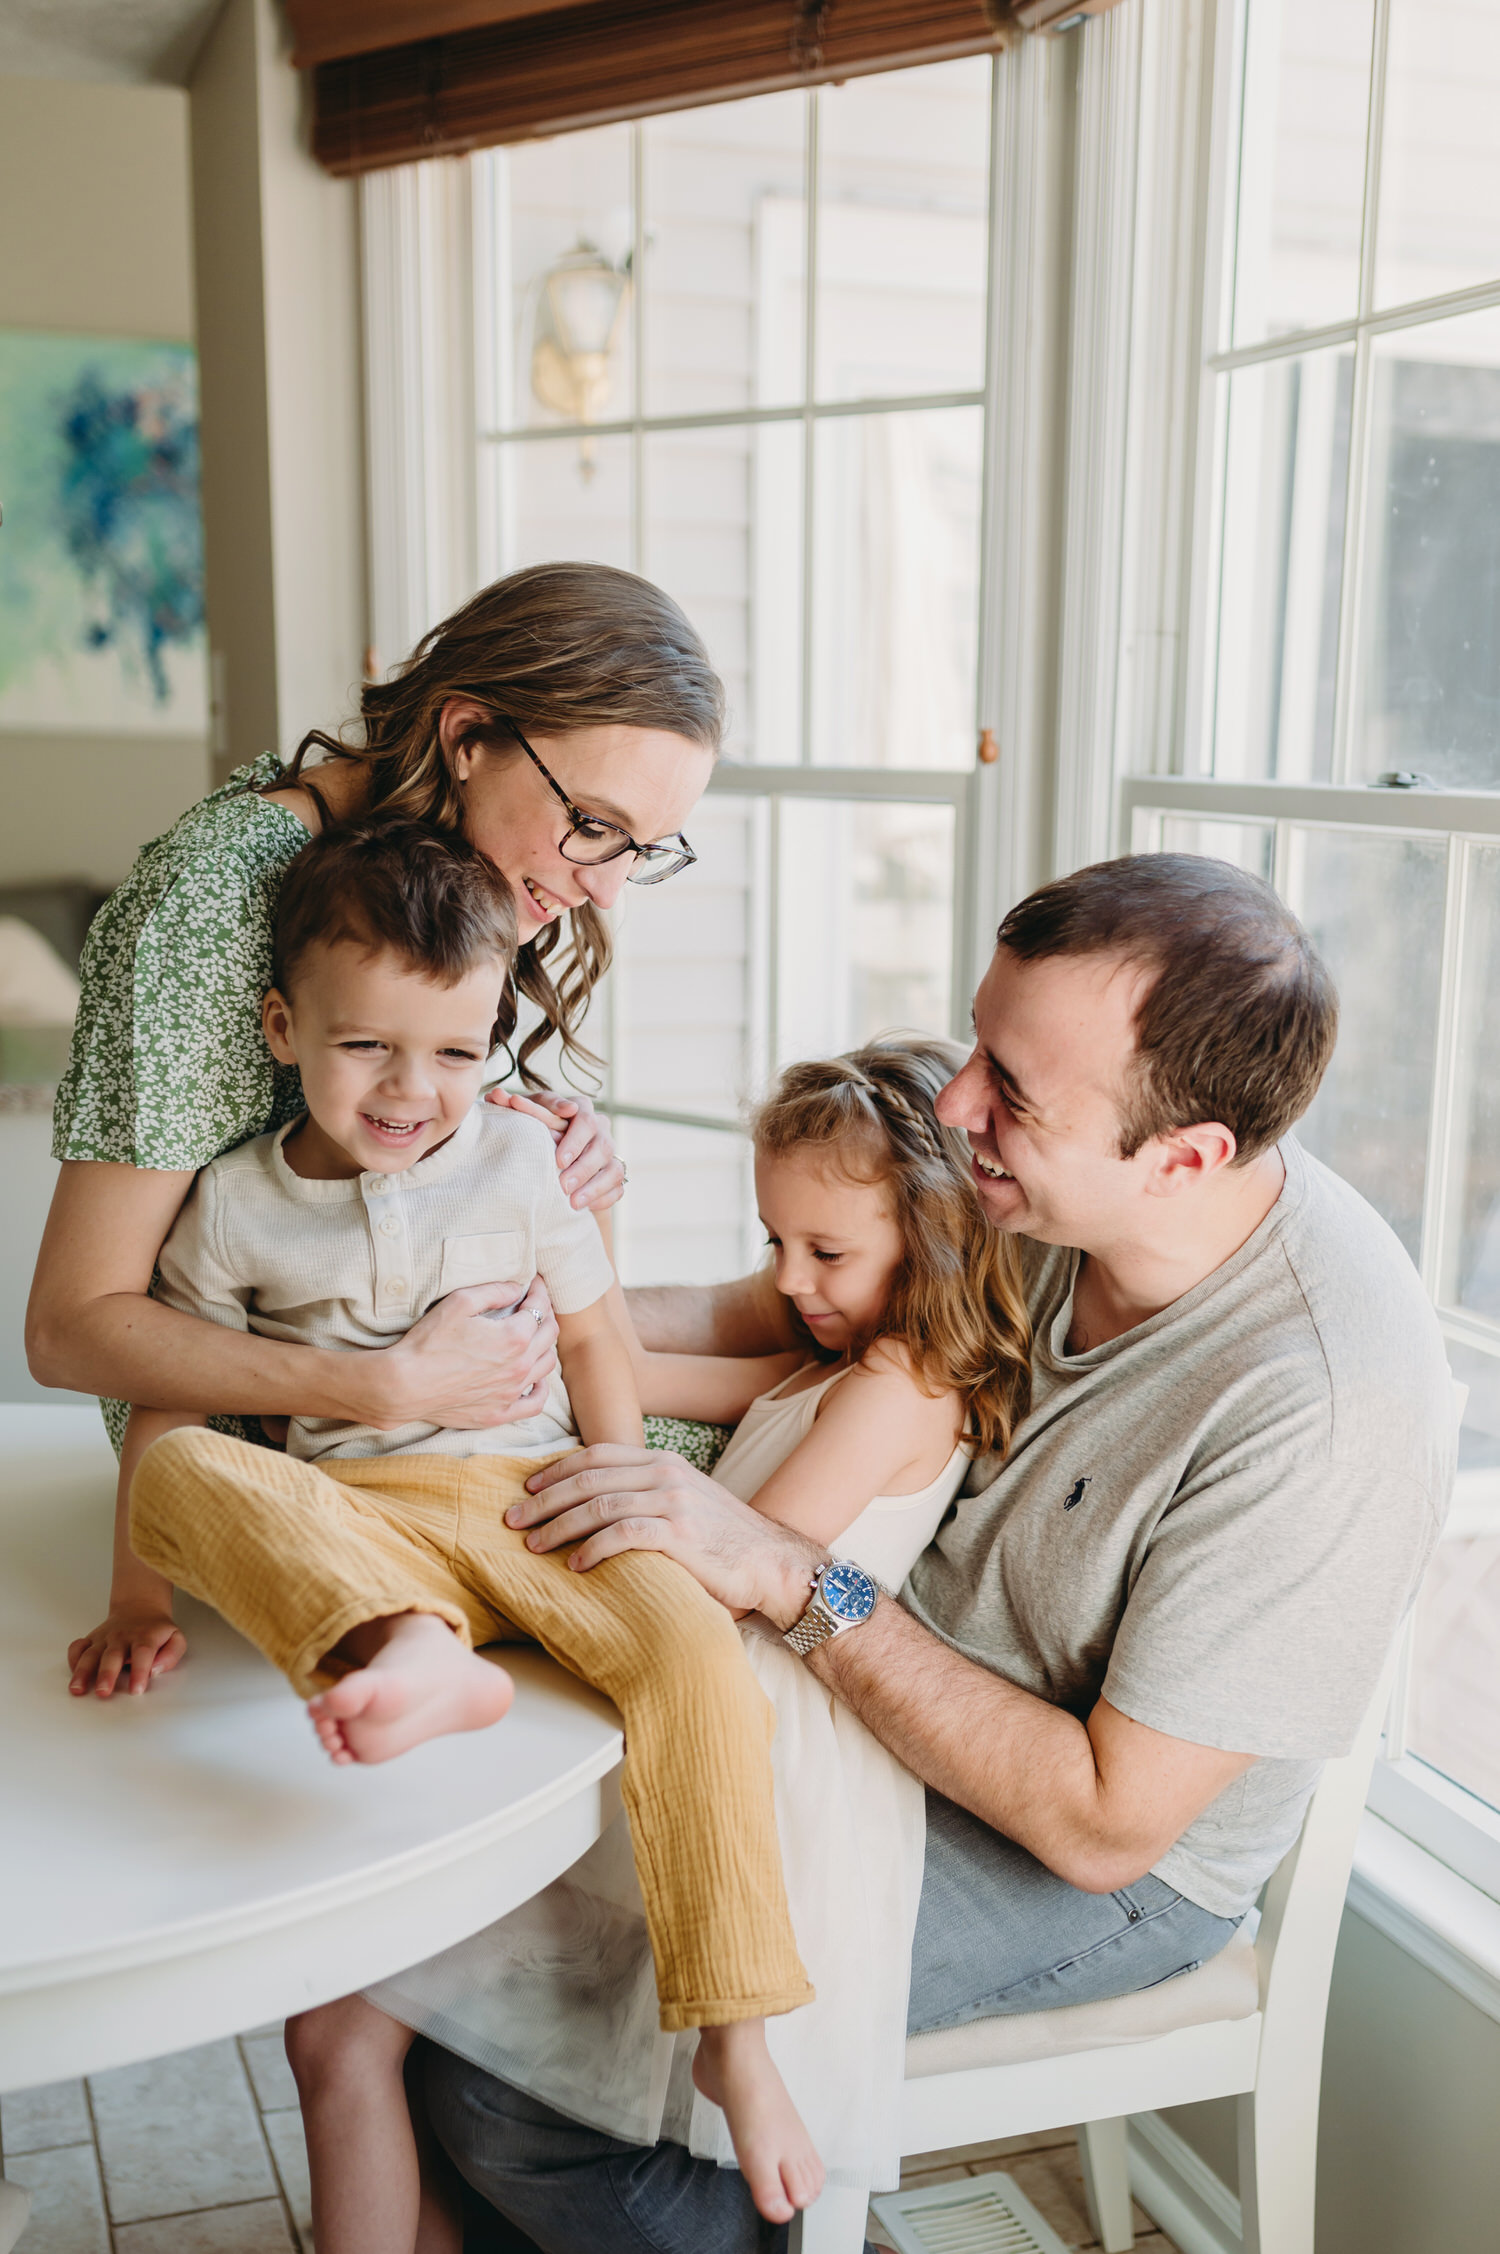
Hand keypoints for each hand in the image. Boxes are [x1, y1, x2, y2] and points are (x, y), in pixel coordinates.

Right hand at [68, 1602, 185, 1698]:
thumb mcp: (175, 1638)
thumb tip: (155, 1670)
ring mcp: (104, 1638)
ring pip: (91, 1653)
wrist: (140, 1608)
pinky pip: (78, 1647)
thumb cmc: (157, 1630)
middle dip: (107, 1674)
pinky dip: (73, 1659)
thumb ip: (171, 1654)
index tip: (136, 1690)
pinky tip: (73, 1673)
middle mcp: (122, 1637)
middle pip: (113, 1655)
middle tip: (103, 1692)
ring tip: (77, 1689)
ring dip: (82, 1672)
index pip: (143, 1653)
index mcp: (145, 1637)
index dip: (140, 1672)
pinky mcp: (91, 1639)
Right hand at [368, 1276, 558, 1429]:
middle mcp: (519, 1366)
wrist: (404, 1385)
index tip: (533, 1283)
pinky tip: (535, 1378)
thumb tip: (516, 1288)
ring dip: (545, 1346)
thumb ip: (494, 1291)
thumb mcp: (459, 1302)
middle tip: (534, 1304)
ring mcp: (511, 1392)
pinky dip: (541, 1387)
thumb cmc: (428, 1342)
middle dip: (546, 1314)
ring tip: (533, 1336)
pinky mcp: (500, 1413)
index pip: (540, 1309)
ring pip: (547, 1366)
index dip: (539, 1291)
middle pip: (549, 1335)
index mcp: (514, 1337)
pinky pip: (536, 1402)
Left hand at [484, 1089, 625, 1211]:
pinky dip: (602, 1198)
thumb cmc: (535, 1132)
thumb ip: (513, 1107)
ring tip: (572, 1202)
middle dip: (582, 1166)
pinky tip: (585, 1208)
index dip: (573, 1140)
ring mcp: (611, 1152)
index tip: (558, 1160)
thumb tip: (497, 1096)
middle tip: (562, 1184)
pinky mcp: (615, 1175)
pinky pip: (617, 1187)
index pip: (584, 1117)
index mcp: (581, 1109)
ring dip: (593, 1186)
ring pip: (613, 1167)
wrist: (550, 1161)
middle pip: (602, 1144)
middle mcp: (600, 1128)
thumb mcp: (527, 1118)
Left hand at [506, 1446, 822, 1625]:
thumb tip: (594, 1505)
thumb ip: (646, 1494)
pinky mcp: (679, 1534)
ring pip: (598, 1505)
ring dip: (558, 1526)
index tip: (526, 1489)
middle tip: (513, 1520)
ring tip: (532, 1545)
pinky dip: (592, 1548)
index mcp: (663, 1461)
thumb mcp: (685, 1501)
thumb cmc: (722, 1539)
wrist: (770, 1561)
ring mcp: (673, 1501)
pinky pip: (623, 1534)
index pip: (597, 1454)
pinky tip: (574, 1565)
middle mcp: (665, 1473)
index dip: (556, 1469)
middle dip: (544, 1499)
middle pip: (588, 1478)